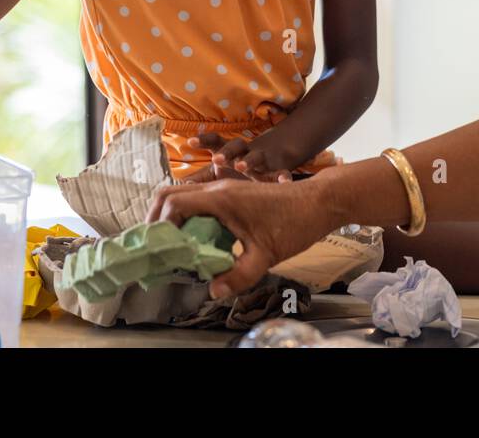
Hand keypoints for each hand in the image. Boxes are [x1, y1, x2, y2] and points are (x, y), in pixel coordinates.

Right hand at [146, 176, 334, 297]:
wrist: (321, 202)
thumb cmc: (295, 224)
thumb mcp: (266, 256)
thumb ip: (239, 276)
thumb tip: (213, 290)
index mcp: (221, 198)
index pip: (173, 203)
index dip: (159, 225)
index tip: (159, 249)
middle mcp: (219, 188)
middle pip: (171, 193)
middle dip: (157, 219)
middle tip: (157, 248)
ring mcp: (226, 188)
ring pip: (184, 194)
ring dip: (172, 217)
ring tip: (173, 246)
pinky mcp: (234, 193)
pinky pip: (200, 199)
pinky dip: (188, 215)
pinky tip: (196, 240)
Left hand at [186, 132, 295, 182]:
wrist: (276, 154)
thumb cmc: (239, 165)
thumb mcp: (220, 171)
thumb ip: (201, 178)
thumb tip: (179, 188)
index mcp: (229, 151)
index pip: (215, 142)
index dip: (203, 140)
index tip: (190, 141)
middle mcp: (244, 152)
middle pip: (235, 146)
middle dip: (226, 152)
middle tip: (216, 159)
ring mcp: (261, 160)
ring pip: (255, 156)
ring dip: (249, 160)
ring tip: (242, 166)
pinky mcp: (277, 169)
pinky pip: (281, 173)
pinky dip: (283, 177)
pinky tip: (284, 183)